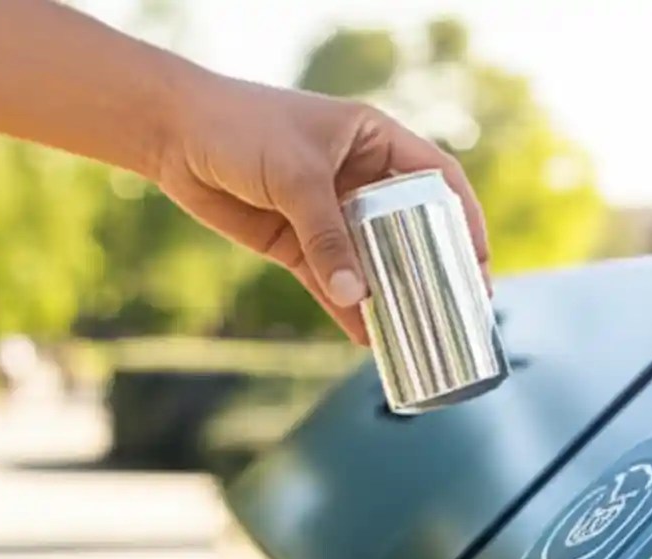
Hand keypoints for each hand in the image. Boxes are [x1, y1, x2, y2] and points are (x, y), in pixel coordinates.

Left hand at [156, 74, 488, 343]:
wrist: (171, 135)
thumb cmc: (242, 127)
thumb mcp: (295, 176)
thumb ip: (327, 235)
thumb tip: (358, 298)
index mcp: (374, 140)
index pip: (437, 178)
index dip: (464, 218)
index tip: (480, 261)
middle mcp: (358, 176)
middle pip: (409, 227)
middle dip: (431, 268)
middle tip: (458, 308)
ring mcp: (327, 212)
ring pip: (370, 260)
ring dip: (389, 295)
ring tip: (417, 333)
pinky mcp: (296, 241)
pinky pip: (331, 280)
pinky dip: (347, 308)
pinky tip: (365, 337)